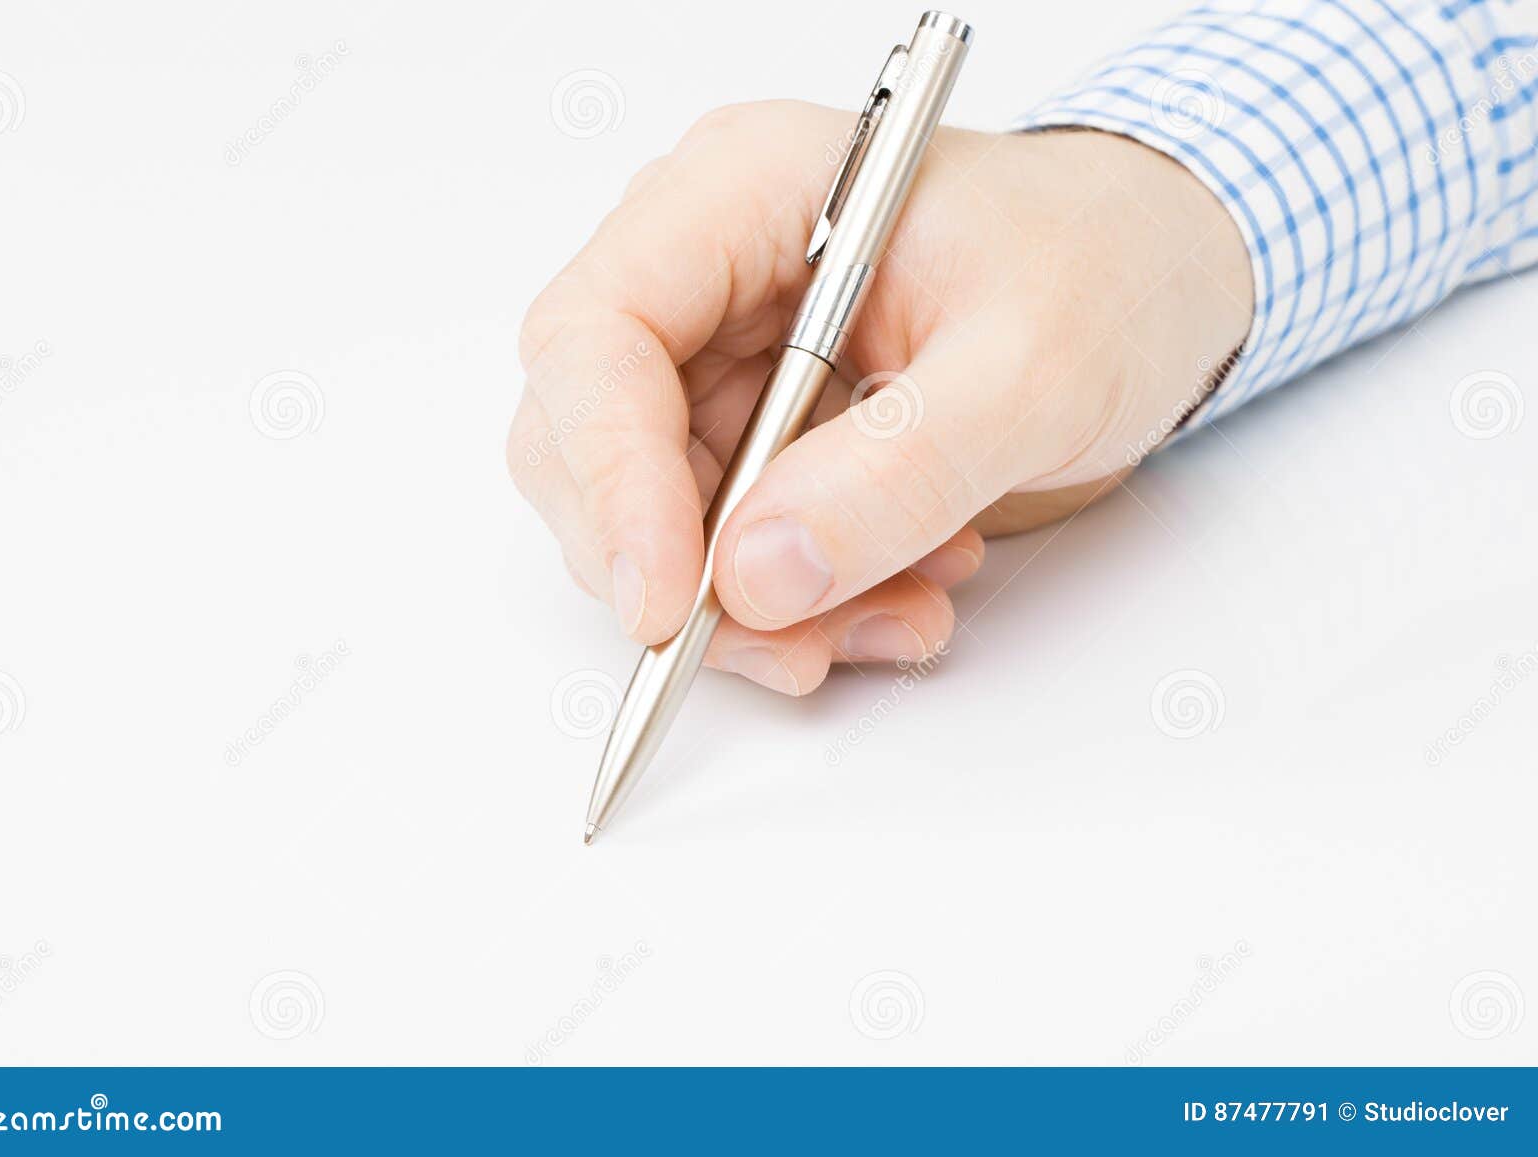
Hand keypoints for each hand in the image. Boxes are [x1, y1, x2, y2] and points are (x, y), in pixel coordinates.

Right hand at [510, 101, 1251, 693]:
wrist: (1159, 281)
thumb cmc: (1109, 266)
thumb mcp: (1035, 367)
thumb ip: (900, 468)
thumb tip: (756, 575)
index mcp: (746, 191)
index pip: (596, 332)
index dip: (609, 473)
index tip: (667, 600)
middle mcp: (709, 272)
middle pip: (591, 439)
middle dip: (680, 567)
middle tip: (788, 642)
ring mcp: (728, 358)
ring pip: (654, 518)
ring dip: (755, 606)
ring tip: (895, 615)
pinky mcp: (760, 435)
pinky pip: (727, 549)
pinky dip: (798, 606)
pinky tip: (897, 601)